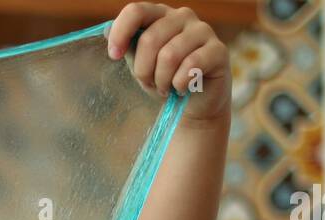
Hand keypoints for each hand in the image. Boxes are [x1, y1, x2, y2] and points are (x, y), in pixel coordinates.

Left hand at [106, 3, 230, 124]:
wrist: (195, 102)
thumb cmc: (165, 78)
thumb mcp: (141, 62)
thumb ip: (128, 45)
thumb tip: (106, 29)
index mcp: (160, 15)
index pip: (136, 11)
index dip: (121, 33)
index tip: (113, 55)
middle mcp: (182, 16)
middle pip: (150, 39)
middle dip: (143, 70)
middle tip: (149, 83)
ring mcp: (202, 30)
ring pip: (169, 55)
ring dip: (162, 80)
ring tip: (166, 87)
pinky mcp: (218, 50)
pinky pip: (191, 65)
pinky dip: (180, 84)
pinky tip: (182, 88)